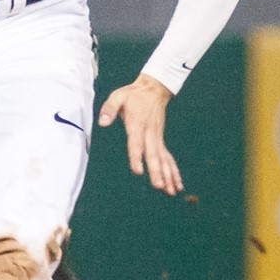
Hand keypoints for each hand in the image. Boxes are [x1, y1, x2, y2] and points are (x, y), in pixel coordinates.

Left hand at [99, 74, 181, 194]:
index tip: (138, 171)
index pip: (136, 144)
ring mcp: (157, 138)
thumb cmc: (133, 94)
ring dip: (168, 176)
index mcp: (137, 124)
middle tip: (159, 186)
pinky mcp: (160, 140)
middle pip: (153, 155)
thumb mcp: (118, 96)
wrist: (154, 88)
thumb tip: (102, 122)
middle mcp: (150, 133)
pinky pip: (168, 158)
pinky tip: (177, 185)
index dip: (137, 157)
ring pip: (163, 159)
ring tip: (171, 191)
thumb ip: (110, 108)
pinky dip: (173, 171)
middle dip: (156, 172)